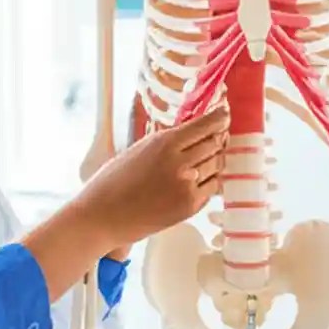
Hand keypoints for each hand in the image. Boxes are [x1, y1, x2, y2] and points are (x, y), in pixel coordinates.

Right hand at [76, 105, 229, 248]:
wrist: (103, 216)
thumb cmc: (114, 181)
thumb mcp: (139, 149)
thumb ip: (166, 140)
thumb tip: (192, 130)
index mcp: (164, 143)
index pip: (205, 124)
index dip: (219, 117)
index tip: (225, 113)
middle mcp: (180, 163)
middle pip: (215, 143)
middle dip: (219, 138)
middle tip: (218, 135)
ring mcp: (187, 186)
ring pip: (218, 165)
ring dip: (216, 159)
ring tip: (209, 157)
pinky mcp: (190, 207)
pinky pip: (213, 187)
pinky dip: (211, 180)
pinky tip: (202, 177)